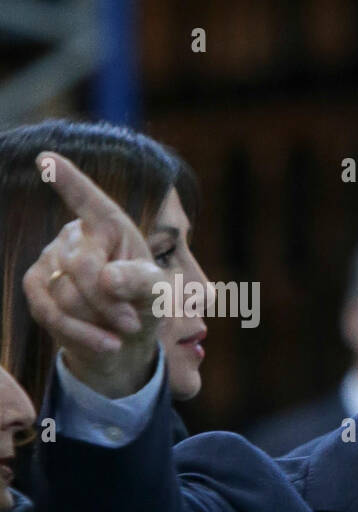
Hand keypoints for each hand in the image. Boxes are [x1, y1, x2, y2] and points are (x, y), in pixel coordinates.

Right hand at [21, 152, 168, 397]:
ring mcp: (50, 258)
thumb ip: (142, 281)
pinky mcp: (36, 286)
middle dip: (109, 302)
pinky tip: (107, 344)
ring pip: (67, 294)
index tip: (46, 159)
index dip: (68, 180)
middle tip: (132, 322)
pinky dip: (82, 334)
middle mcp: (75, 235)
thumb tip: (106, 278)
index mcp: (110, 226)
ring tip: (121, 329)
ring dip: (100, 320)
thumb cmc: (145, 304)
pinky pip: (51, 312)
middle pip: (82, 268)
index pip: (88, 200)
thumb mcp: (158, 293)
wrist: (124, 340)